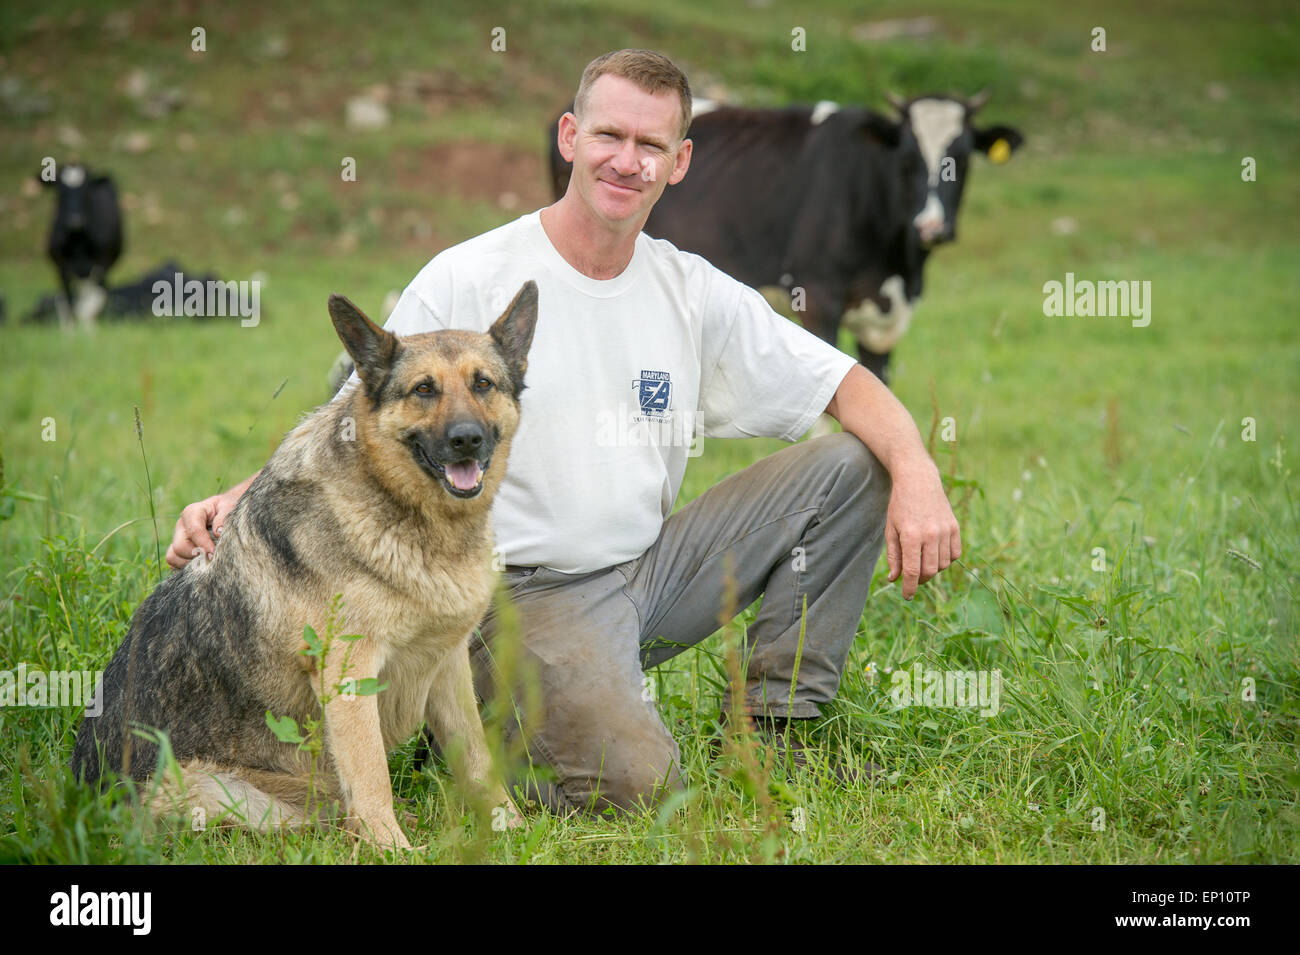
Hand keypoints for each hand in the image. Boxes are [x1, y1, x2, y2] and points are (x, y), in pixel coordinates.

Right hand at [164, 489, 239, 568]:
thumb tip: (218, 533)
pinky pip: (174, 564)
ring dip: (190, 564)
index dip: (204, 544)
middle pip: (180, 547)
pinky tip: (202, 566)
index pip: (194, 531)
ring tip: (208, 563)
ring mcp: (178, 539)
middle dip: (196, 556)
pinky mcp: (178, 550)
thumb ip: (224, 517)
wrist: (226, 510)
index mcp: (192, 512)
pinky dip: (185, 568)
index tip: (214, 554)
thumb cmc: (229, 508)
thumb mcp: (230, 506)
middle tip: (213, 560)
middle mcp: (181, 526)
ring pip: (173, 557)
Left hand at [884, 457, 960, 599]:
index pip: (912, 572)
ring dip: (932, 569)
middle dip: (921, 579)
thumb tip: (895, 579)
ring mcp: (945, 530)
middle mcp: (930, 534)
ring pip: (943, 565)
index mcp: (911, 536)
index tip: (907, 596)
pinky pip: (955, 554)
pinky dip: (946, 559)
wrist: (918, 480)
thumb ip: (894, 556)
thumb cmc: (900, 506)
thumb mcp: (890, 529)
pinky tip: (935, 553)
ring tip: (922, 559)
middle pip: (929, 571)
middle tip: (913, 576)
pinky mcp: (955, 527)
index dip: (909, 588)